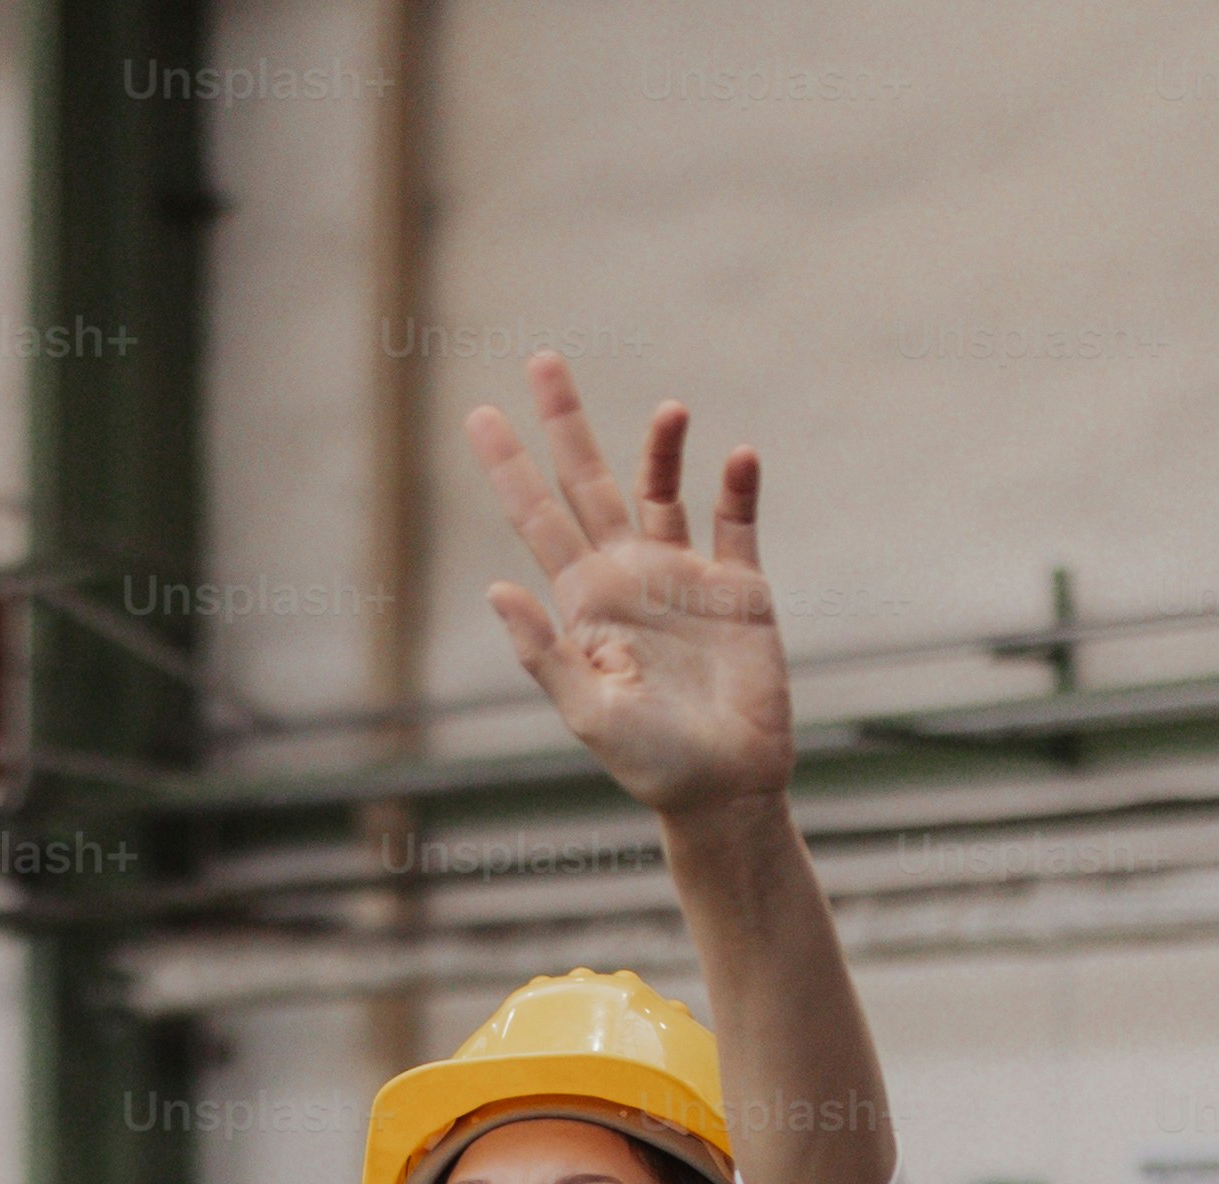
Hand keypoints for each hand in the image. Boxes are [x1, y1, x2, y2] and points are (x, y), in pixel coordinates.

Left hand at [467, 354, 791, 816]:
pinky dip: (737, 488)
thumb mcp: (585, 712)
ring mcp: (684, 576)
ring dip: (661, 448)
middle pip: (588, 482)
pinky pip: (736, 524)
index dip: (508, 467)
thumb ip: (541, 652)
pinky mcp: (740, 589)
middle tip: (541, 359)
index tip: (479, 414)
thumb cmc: (649, 762)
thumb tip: (493, 588)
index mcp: (584, 601)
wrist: (725, 788)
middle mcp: (628, 575)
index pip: (536, 518)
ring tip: (668, 409)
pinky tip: (737, 455)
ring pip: (663, 488)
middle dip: (565, 424)